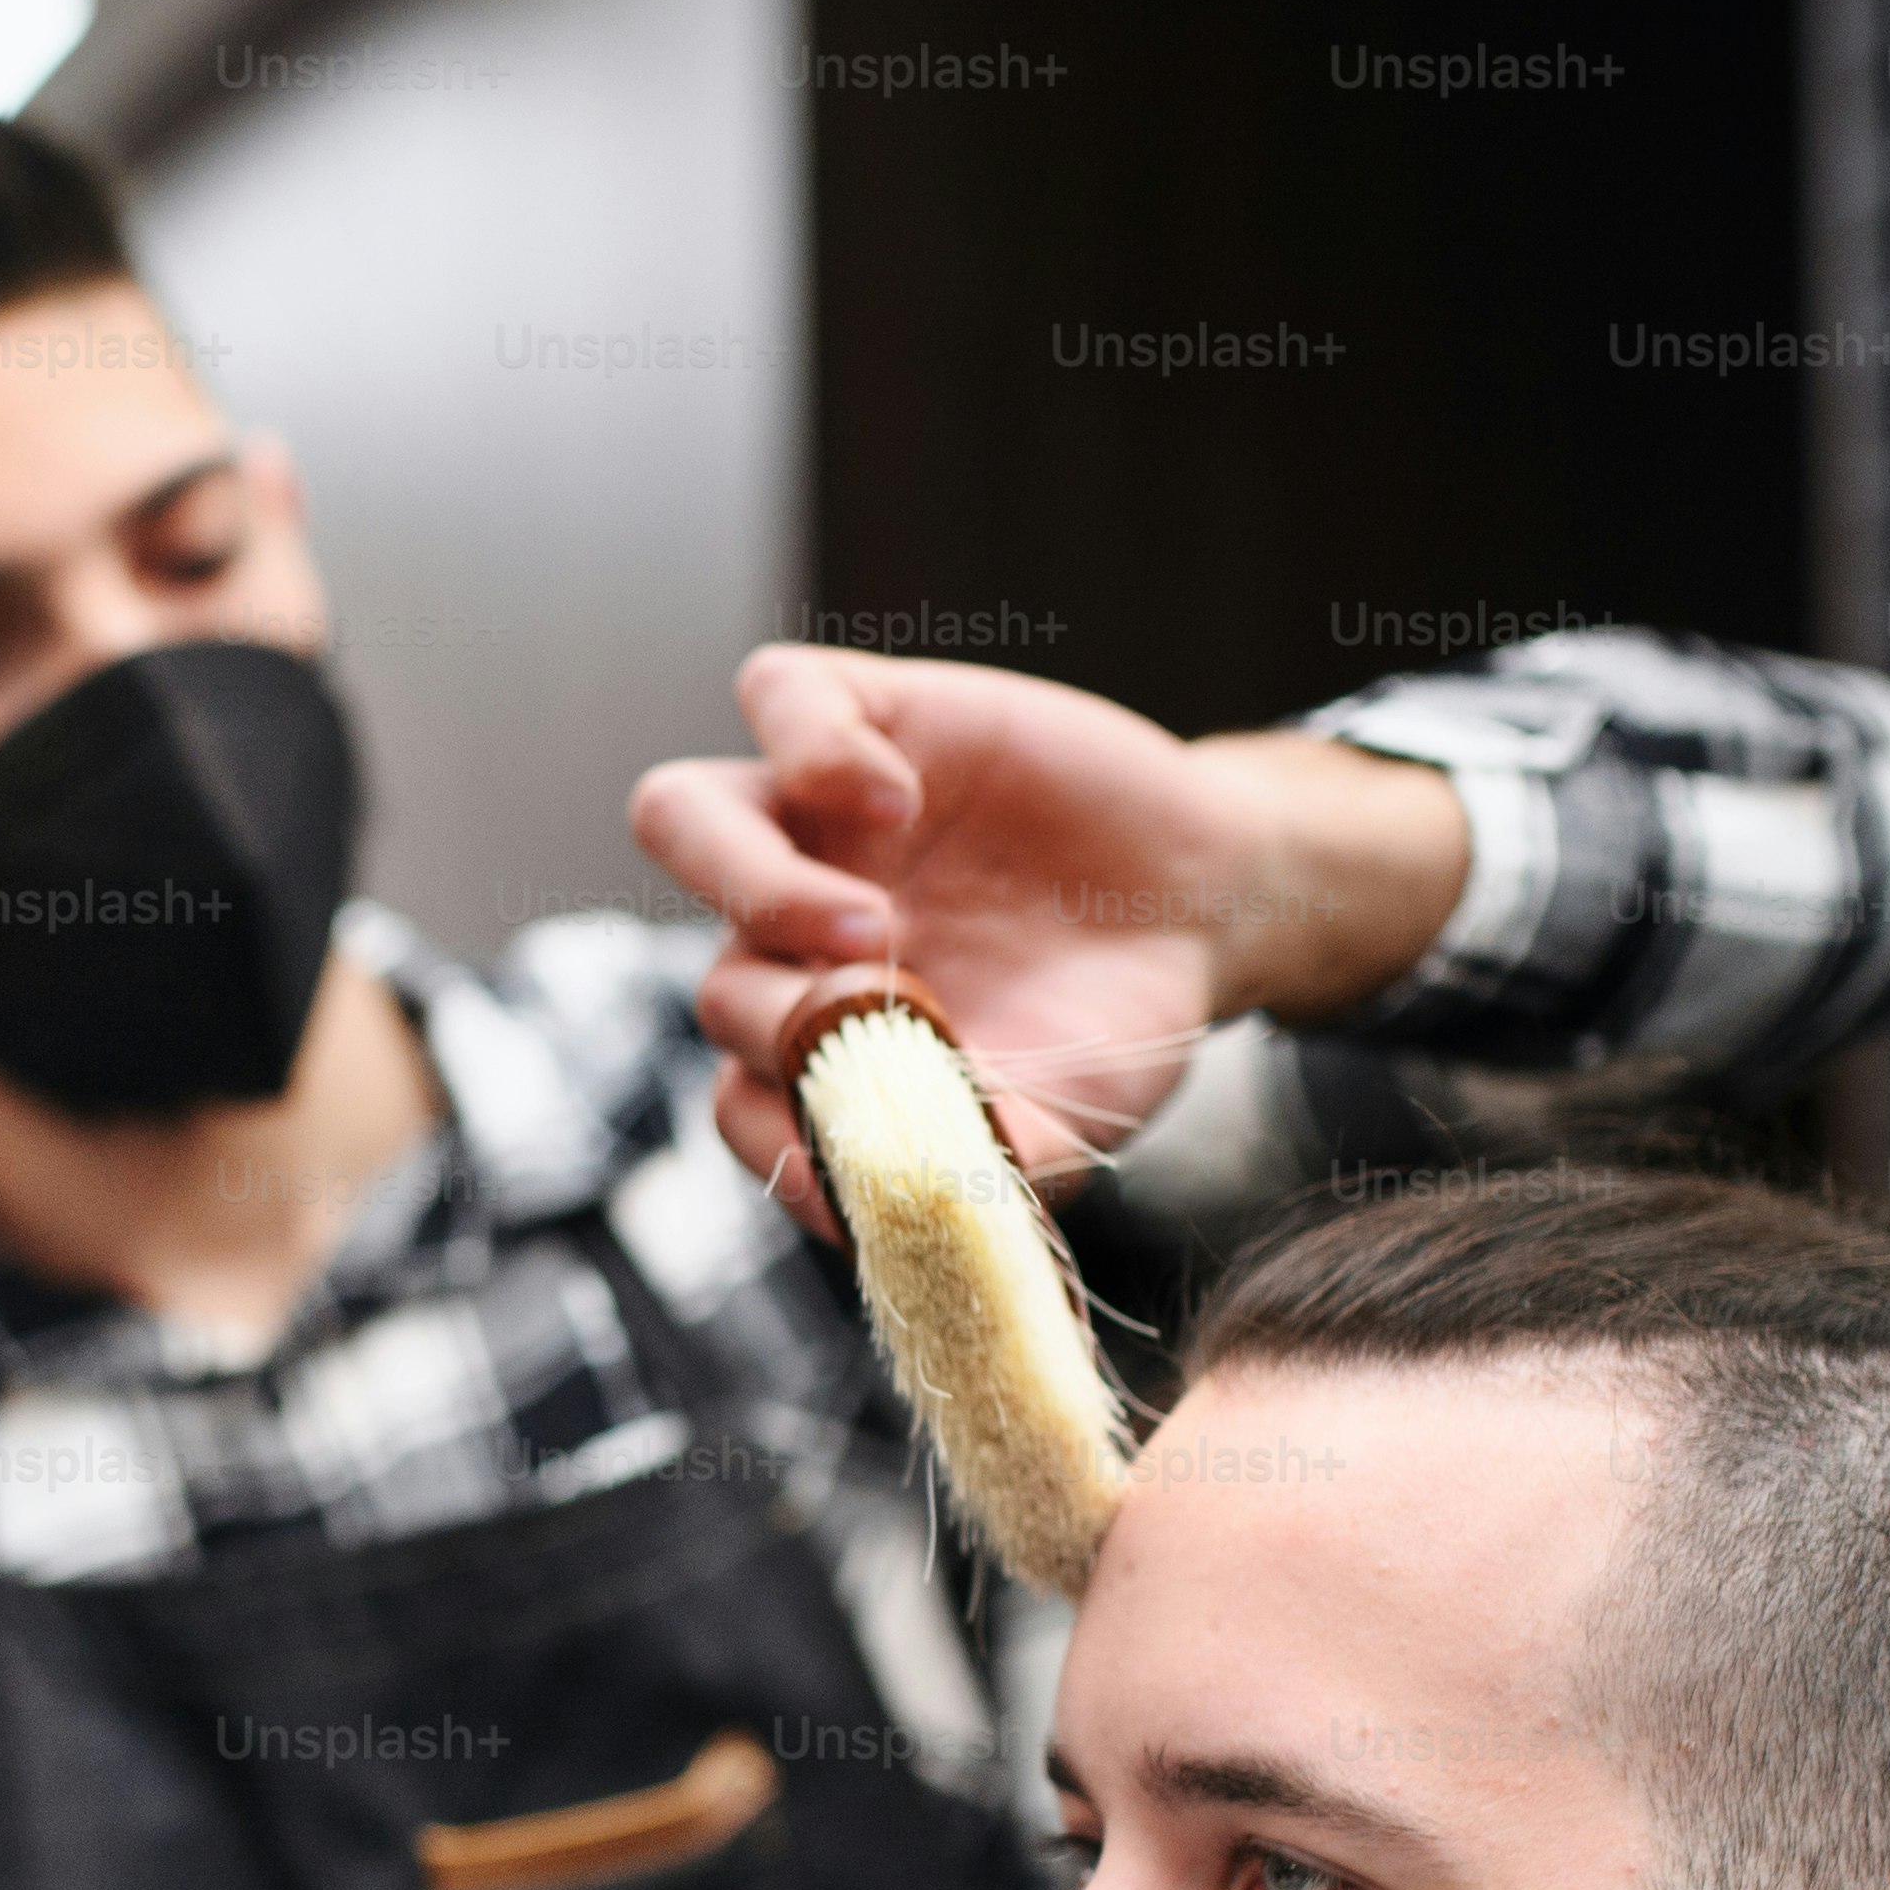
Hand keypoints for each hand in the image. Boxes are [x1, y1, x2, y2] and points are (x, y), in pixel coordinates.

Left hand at [631, 647, 1471, 1236]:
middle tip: (882, 1013)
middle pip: (711, 976)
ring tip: (863, 924)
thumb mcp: (1069, 1116)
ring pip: (682, 816)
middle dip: (779, 1016)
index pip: (742, 1097)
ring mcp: (823, 822)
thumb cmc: (1116, 1020)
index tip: (850, 1148)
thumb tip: (887, 1196)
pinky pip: (779, 693)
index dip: (774, 1128)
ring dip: (750, 881)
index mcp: (827, 1047)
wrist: (1208, 898)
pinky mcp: (873, 715)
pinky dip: (814, 746)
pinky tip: (900, 797)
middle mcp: (799, 938)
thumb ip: (984, 1162)